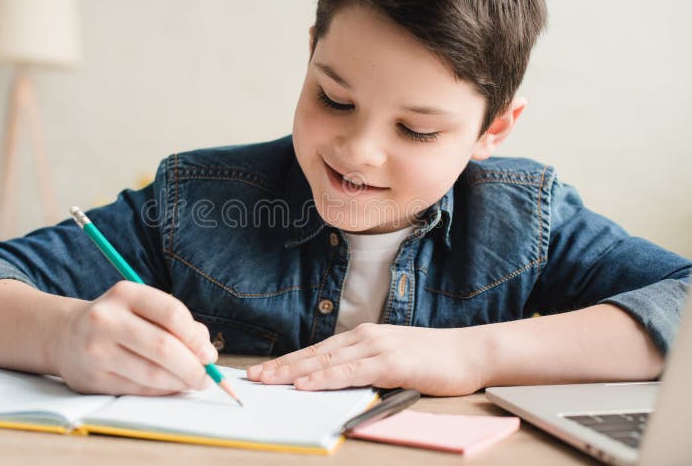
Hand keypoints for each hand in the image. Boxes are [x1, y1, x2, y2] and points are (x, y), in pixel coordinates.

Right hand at [52, 281, 217, 395]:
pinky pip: (138, 389)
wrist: (64, 336)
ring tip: (192, 382)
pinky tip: (169, 387)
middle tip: (206, 376)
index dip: (196, 337)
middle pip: (164, 347)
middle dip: (193, 366)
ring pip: (152, 373)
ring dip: (180, 382)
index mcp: (125, 293)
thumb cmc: (118, 320)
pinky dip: (161, 391)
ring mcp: (96, 350)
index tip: (208, 353)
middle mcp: (106, 319)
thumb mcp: (142, 307)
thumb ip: (177, 323)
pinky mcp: (92, 379)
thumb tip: (206, 353)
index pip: (172, 314)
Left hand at [246, 323, 485, 395]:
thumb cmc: (434, 360)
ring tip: (267, 381)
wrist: (470, 352)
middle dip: (280, 367)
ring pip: (325, 361)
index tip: (264, 370)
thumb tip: (338, 382)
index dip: (288, 361)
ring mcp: (377, 348)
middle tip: (252, 376)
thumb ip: (366, 367)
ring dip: (293, 372)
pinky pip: (350, 372)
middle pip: (313, 354)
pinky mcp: (390, 363)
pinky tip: (306, 384)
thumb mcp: (393, 359)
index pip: (317, 351)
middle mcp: (365, 337)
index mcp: (364, 337)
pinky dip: (324, 378)